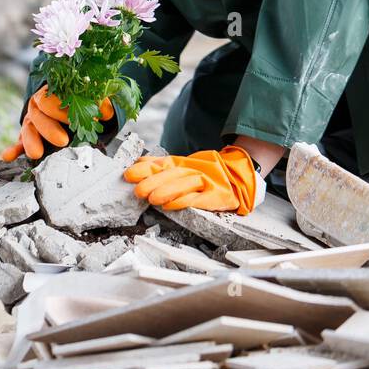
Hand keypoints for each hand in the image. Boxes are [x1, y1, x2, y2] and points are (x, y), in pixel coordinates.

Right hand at [1, 91, 114, 161]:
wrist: (68, 105)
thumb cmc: (80, 100)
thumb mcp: (90, 97)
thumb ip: (99, 102)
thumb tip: (107, 113)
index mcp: (51, 93)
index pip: (50, 99)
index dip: (61, 109)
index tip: (74, 121)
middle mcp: (38, 106)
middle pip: (38, 115)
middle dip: (49, 128)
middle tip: (63, 141)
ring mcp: (31, 122)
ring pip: (27, 130)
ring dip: (30, 142)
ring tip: (37, 155)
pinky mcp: (26, 138)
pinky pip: (17, 143)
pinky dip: (13, 150)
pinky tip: (8, 156)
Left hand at [123, 145, 263, 214]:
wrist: (240, 177)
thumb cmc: (208, 176)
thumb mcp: (185, 168)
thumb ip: (162, 166)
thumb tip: (138, 162)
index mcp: (185, 163)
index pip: (163, 163)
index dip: (146, 168)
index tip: (129, 174)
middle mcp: (195, 170)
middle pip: (172, 174)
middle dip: (153, 181)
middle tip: (137, 189)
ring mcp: (207, 183)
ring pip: (185, 184)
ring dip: (167, 191)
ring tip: (151, 198)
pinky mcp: (217, 196)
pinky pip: (199, 199)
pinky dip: (185, 202)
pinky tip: (172, 206)